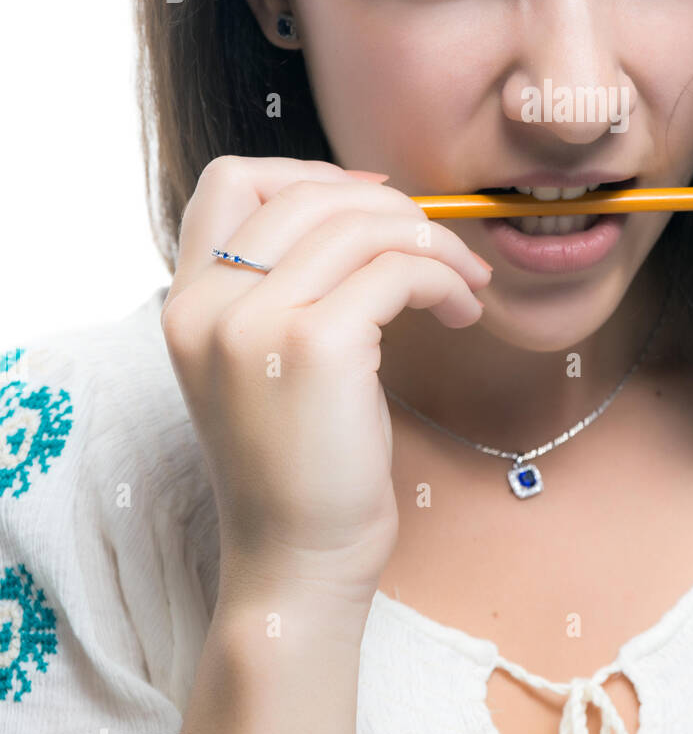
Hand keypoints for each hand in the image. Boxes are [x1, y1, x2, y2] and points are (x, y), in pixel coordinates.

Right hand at [160, 156, 491, 609]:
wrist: (298, 559)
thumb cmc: (300, 462)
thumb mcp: (265, 358)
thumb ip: (284, 284)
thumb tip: (365, 203)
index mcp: (186, 303)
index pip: (230, 182)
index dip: (309, 173)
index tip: (372, 203)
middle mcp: (207, 305)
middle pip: (306, 192)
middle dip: (389, 207)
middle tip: (438, 246)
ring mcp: (255, 322)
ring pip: (359, 224)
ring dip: (432, 242)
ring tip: (465, 283)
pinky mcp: (316, 346)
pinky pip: (397, 269)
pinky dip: (444, 277)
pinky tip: (464, 311)